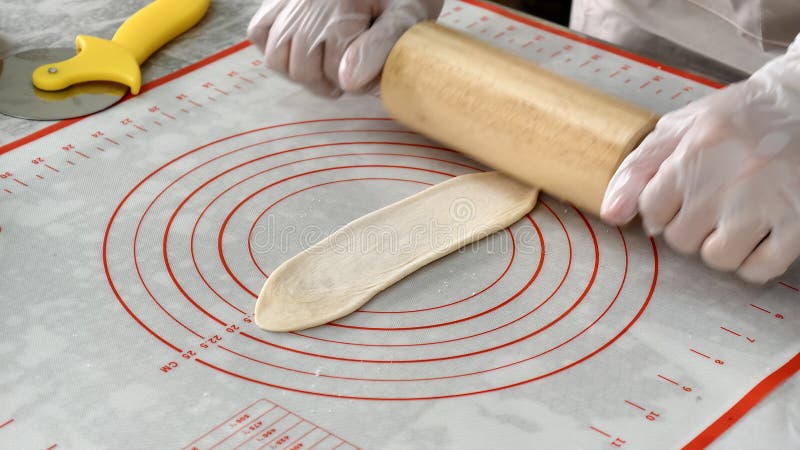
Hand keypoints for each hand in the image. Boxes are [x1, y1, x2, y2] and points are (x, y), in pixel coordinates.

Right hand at [247, 0, 443, 95]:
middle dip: (323, 82)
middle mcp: (309, 5)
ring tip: (321, 67)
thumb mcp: (404, 16)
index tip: (366, 79)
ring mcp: (290, 1)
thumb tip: (347, 82)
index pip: (334, 72)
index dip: (352, 83)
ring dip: (297, 70)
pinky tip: (298, 48)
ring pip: (276, 56)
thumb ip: (379, 47)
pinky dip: (273, 45)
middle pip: (301, 69)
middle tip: (344, 78)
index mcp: (342, 9)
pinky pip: (260, 30)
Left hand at [601, 37, 799, 282]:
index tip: (679, 195)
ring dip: (722, 245)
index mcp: (694, 152)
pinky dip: (755, 260)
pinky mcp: (798, 223)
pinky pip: (758, 269)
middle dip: (691, 225)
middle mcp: (727, 180)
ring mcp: (765, 204)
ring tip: (737, 215)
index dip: (661, 207)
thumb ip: (639, 168)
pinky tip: (759, 234)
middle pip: (681, 239)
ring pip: (717, 258)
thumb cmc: (741, 117)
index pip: (652, 210)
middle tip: (714, 200)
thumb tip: (612, 215)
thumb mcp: (682, 127)